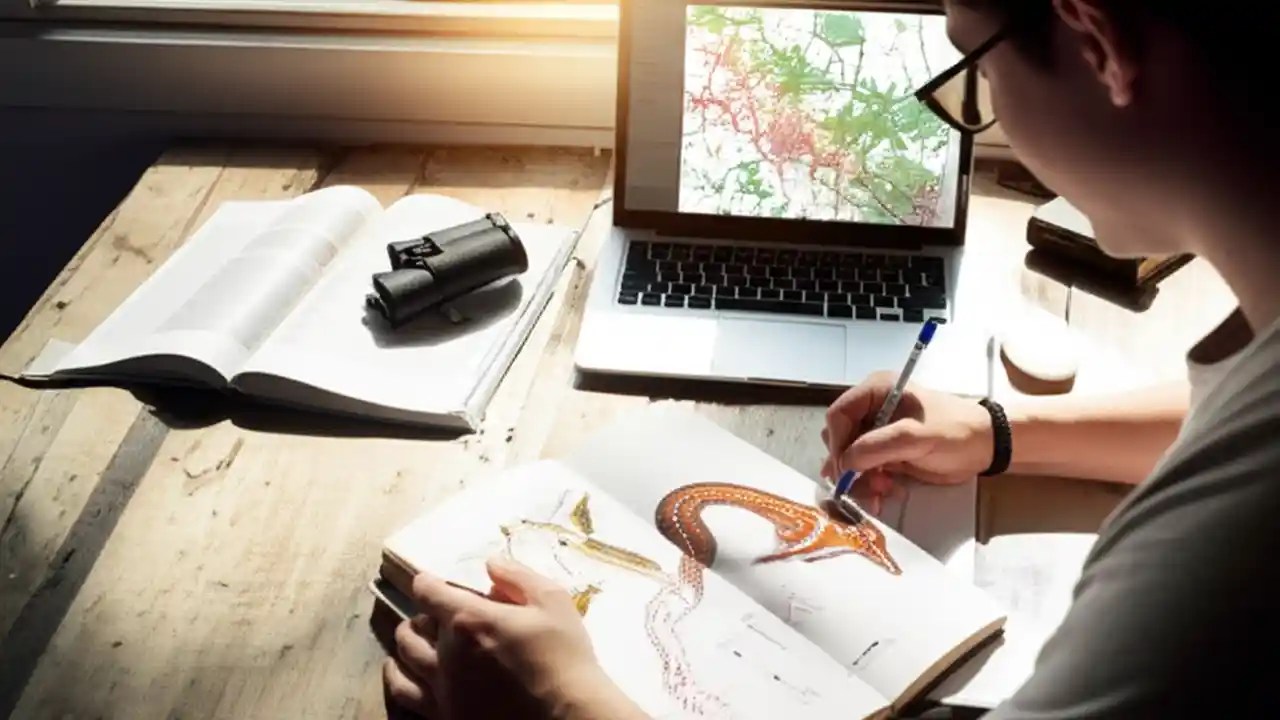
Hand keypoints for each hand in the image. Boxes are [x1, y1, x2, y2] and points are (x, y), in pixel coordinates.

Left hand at [383, 556, 643, 719]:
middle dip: (420, 616)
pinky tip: (401, 676)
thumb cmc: (564, 656)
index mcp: (470, 619)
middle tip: (433, 617)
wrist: (568, 715)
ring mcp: (443, 688)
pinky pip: (404, 697)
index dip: (426, 583)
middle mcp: (447, 653)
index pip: (428, 592)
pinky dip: (397, 680)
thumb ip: (517, 576)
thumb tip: (490, 563)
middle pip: (411, 627)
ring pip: (403, 660)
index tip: (429, 582)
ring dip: (404, 645)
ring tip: (411, 642)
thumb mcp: (552, 600)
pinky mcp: (444, 715)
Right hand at [821, 371, 993, 514]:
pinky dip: (871, 485)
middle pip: (840, 439)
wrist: (984, 447)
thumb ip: (877, 446)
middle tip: (870, 484)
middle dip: (851, 465)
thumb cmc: (954, 432)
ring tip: (883, 491)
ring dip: (861, 479)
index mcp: (876, 392)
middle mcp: (872, 409)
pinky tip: (888, 493)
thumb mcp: (916, 436)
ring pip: (850, 459)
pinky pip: (865, 471)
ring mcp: (878, 433)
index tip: (844, 469)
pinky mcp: (886, 453)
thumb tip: (844, 463)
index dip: (837, 442)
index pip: (838, 415)